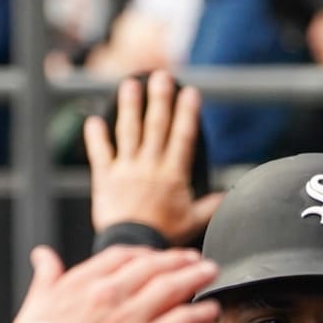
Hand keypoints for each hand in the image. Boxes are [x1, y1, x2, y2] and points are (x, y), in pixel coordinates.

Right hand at [14, 245, 219, 322]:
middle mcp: (108, 295)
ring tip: (210, 273)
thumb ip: (45, 279)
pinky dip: (200, 312)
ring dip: (195, 276)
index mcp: (81, 283)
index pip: (121, 257)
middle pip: (153, 267)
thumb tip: (42, 255)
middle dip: (177, 260)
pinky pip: (182, 321)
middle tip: (194, 259)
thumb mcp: (32, 310)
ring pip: (172, 287)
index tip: (155, 256)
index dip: (144, 254)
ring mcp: (129, 319)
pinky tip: (211, 309)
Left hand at [86, 70, 222, 244]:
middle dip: (160, 98)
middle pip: (156, 125)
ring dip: (129, 106)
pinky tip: (92, 120)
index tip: (190, 92)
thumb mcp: (194, 221)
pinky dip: (95, 136)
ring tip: (130, 85)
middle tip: (161, 76)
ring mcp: (126, 169)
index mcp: (173, 174)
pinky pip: (99, 153)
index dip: (187, 113)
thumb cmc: (164, 236)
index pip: (183, 136)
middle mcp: (150, 165)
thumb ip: (212, 205)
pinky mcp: (105, 178)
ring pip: (128, 131)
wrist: (133, 246)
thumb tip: (230, 195)